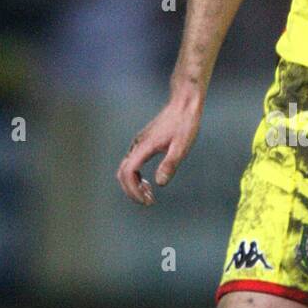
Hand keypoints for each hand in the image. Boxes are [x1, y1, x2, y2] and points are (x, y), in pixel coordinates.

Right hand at [116, 85, 203, 204]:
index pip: (128, 173)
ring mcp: (138, 144)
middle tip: (148, 202)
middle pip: (122, 173)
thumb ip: (170, 164)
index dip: (134, 190)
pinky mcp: (143, 144)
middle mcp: (137, 145)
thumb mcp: (181, 146)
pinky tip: (149, 184)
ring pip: (125, 169)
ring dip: (133, 186)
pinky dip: (136, 178)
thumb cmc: (185, 124)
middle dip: (132, 191)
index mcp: (144, 147)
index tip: (148, 201)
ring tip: (149, 196)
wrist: (184, 104)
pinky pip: (131, 164)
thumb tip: (159, 183)